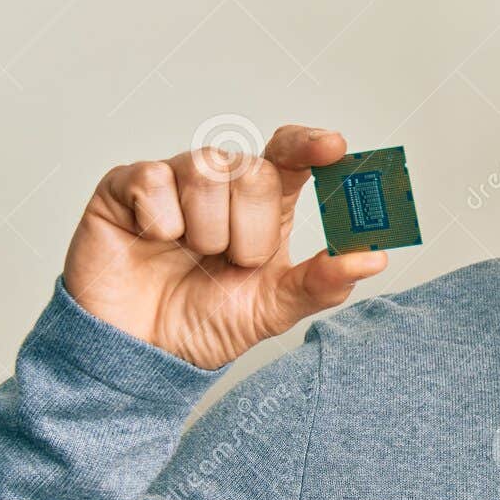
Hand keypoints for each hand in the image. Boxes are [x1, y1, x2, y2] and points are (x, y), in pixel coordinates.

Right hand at [62, 125, 388, 368]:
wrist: (141, 353)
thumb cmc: (205, 323)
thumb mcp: (273, 308)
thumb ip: (323, 282)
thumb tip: (373, 258)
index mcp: (263, 206)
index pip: (291, 155)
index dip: (311, 146)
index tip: (335, 148)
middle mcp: (222, 185)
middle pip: (255, 170)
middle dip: (251, 230)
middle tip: (233, 262)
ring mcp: (173, 181)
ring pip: (207, 172)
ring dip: (207, 231)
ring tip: (192, 257)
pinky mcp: (126, 186)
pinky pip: (153, 179)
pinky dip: (160, 221)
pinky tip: (154, 242)